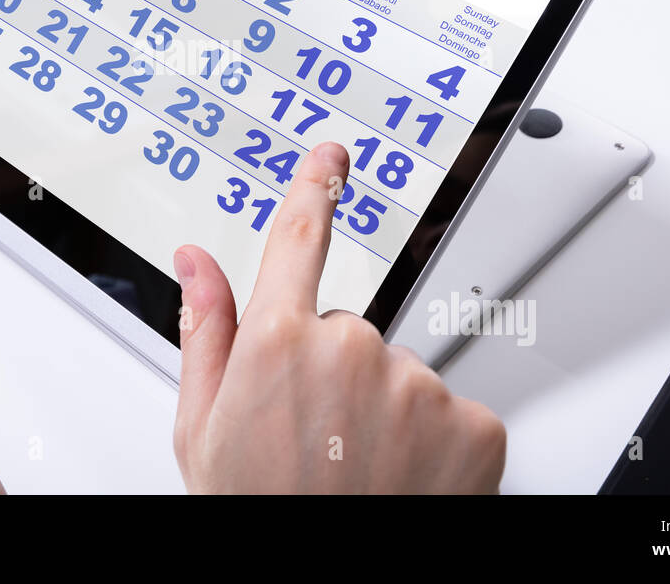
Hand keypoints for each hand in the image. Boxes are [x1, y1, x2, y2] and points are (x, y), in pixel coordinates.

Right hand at [173, 141, 505, 493]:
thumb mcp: (202, 430)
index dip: (315, 186)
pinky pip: (449, 408)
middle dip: (331, 370)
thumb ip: (205, 330)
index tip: (331, 157)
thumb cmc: (259, 512)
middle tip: (311, 436)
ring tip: (356, 467)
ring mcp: (419, 385)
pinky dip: (432, 440)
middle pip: (347, 328)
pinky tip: (400, 477)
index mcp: (280, 342)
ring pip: (398, 372)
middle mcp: (354, 349)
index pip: (301, 237)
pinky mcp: (475, 422)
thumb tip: (195, 262)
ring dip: (381, 409)